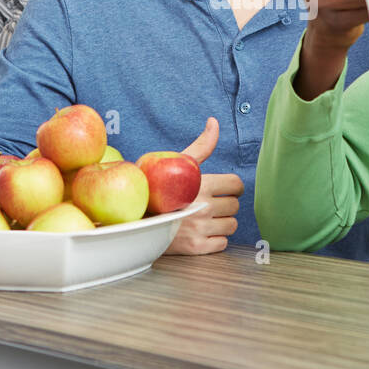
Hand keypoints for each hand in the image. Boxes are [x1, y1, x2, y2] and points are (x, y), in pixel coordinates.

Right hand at [164, 117, 242, 254]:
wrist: (132, 218)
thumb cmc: (156, 188)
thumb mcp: (176, 163)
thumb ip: (201, 146)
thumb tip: (214, 121)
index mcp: (201, 184)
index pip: (236, 185)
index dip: (230, 186)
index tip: (220, 189)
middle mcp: (202, 207)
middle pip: (234, 206)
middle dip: (224, 204)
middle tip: (207, 203)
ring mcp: (199, 228)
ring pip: (231, 225)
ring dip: (220, 222)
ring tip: (203, 218)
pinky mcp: (196, 247)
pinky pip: (222, 243)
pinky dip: (214, 239)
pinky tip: (199, 232)